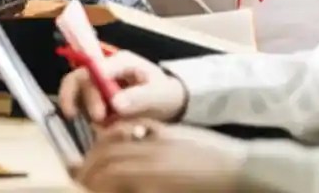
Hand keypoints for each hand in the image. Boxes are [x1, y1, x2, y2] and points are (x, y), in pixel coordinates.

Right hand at [58, 50, 186, 123]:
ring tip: (87, 121)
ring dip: (77, 105)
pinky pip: (78, 102)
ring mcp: (96, 83)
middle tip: (99, 119)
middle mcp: (104, 69)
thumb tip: (116, 104)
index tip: (98, 108)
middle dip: (88, 99)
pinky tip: (90, 124)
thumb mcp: (158, 94)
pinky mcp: (92, 97)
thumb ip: (140, 97)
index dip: (92, 83)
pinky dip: (80, 113)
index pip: (98, 65)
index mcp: (121, 61)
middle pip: (82, 77)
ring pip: (74, 88)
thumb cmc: (163, 93)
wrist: (166, 103)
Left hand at [73, 120, 243, 192]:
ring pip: (113, 173)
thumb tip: (127, 134)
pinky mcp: (160, 187)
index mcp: (151, 134)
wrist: (239, 168)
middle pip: (107, 157)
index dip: (92, 153)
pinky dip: (116, 191)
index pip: (109, 140)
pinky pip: (130, 189)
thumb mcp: (174, 133)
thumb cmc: (210, 151)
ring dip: (97, 183)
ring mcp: (154, 169)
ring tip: (89, 189)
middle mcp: (149, 149)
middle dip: (89, 171)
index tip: (82, 164)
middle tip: (80, 181)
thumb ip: (149, 132)